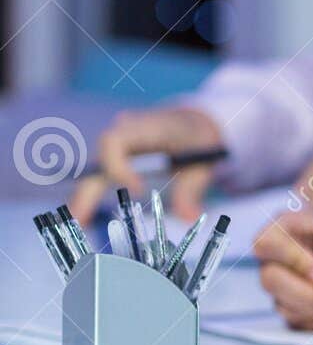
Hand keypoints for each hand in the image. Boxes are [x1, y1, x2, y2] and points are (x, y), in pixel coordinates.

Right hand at [68, 106, 223, 223]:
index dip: (118, 167)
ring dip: (84, 196)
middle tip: (81, 220)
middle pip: (98, 162)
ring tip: (79, 223)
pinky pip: (100, 175)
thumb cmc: (197, 135)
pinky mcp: (117, 157)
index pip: (114, 141)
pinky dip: (92, 195)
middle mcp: (124, 133)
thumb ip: (193, 186)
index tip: (138, 190)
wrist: (193, 121)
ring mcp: (118, 145)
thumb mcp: (202, 158)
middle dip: (88, 191)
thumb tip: (190, 216)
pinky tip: (85, 215)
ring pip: (95, 171)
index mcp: (144, 126)